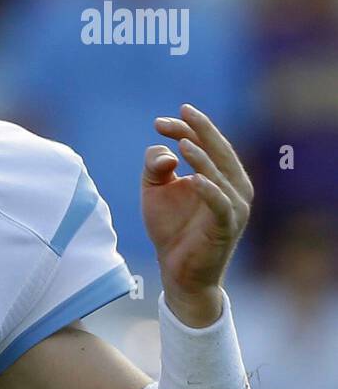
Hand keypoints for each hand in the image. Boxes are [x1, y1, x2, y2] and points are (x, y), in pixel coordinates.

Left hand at [142, 104, 252, 326]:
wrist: (178, 272)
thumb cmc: (171, 229)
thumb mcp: (155, 192)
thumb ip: (155, 167)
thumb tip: (166, 152)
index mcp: (220, 175)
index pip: (207, 143)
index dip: (188, 128)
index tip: (160, 121)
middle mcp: (234, 187)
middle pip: (219, 152)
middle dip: (198, 131)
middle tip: (178, 115)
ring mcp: (233, 207)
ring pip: (222, 175)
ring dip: (203, 158)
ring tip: (182, 143)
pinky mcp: (226, 227)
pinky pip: (220, 205)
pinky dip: (209, 190)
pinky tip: (192, 179)